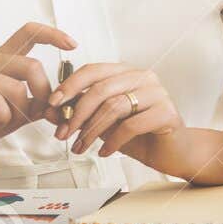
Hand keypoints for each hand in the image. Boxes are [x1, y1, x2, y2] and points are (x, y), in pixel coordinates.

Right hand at [0, 22, 77, 160]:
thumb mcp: (17, 112)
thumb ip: (40, 106)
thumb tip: (65, 108)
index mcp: (4, 60)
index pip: (28, 34)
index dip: (52, 35)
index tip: (73, 44)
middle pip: (32, 66)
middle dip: (45, 92)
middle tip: (42, 110)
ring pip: (16, 88)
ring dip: (20, 111)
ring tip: (8, 119)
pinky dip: (4, 116)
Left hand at [48, 63, 184, 165]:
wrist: (174, 152)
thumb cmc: (141, 136)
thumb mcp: (104, 124)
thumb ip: (80, 115)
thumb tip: (48, 112)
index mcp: (127, 73)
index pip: (93, 70)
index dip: (70, 85)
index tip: (52, 103)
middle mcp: (144, 77)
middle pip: (101, 89)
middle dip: (77, 114)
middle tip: (63, 134)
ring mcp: (158, 93)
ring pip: (114, 107)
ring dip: (92, 130)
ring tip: (81, 147)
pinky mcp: (167, 113)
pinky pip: (131, 125)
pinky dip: (113, 141)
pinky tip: (105, 151)